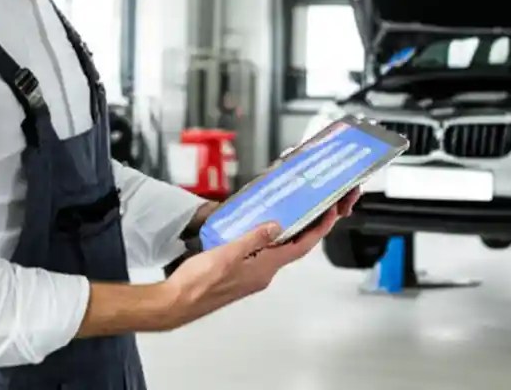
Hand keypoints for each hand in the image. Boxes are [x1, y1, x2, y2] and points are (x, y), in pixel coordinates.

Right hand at [158, 187, 361, 330]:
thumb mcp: (228, 252)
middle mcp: (263, 274)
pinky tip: (258, 228)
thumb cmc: (200, 282)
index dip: (319, 230)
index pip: (302, 247)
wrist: (179, 302)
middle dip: (306, 228)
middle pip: (293, 247)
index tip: (331, 215)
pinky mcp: (241, 276)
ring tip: (289, 212)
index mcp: (265, 268)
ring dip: (286, 233)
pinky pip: (261, 254)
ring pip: (277, 251)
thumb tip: (277, 226)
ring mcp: (253, 276)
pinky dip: (266, 240)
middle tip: (314, 208)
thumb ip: (254, 238)